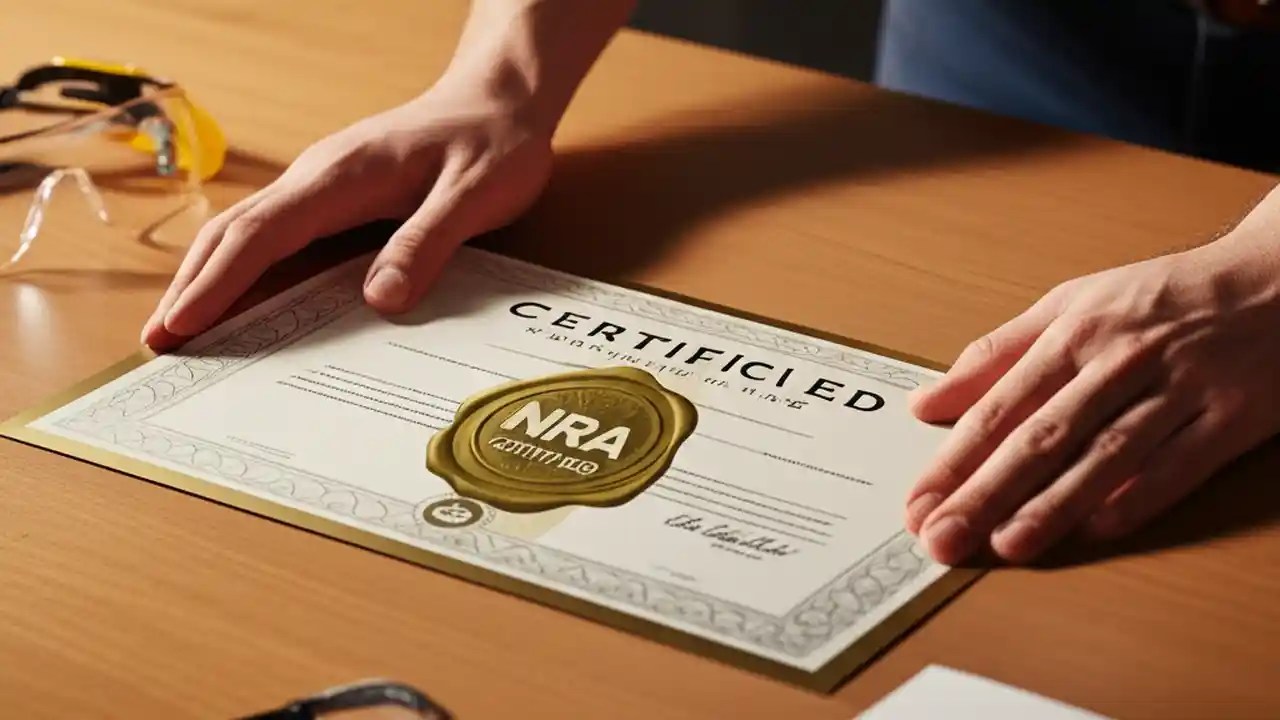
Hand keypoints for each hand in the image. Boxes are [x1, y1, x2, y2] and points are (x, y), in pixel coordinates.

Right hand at [140, 80, 552, 349]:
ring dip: (209, 277)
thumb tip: (379, 301)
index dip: (217, 284)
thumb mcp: (476, 195)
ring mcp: (321, 184)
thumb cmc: (492, 143)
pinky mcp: (334, 195)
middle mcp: (318, 177)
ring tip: (181, 330)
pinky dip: (243, 267)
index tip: (180, 325)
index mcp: (342, 177)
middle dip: (192, 287)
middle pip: (235, 232)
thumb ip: (425, 243)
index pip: (262, 234)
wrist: (500, 99)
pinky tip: (239, 299)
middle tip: (159, 344)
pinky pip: (274, 233)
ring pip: (247, 230)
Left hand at [904, 230, 1279, 564]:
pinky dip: (1139, 496)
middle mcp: (1119, 359)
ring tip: (1006, 544)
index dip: (953, 460)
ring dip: (1053, 503)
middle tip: (940, 536)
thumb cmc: (1159, 296)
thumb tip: (925, 402)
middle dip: (985, 491)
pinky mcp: (1233, 414)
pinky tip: (1097, 529)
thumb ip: (994, 356)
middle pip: (1041, 435)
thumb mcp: (1068, 305)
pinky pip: (1180, 462)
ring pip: (1106, 453)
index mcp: (1072, 332)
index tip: (917, 503)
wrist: (1275, 275)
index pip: (998, 406)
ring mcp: (1179, 387)